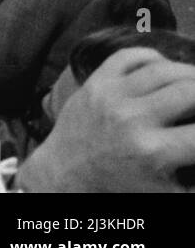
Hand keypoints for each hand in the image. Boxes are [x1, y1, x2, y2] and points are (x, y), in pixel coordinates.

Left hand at [16, 48, 194, 192]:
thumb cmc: (120, 184)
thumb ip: (194, 176)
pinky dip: (153, 57)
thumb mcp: (165, 191)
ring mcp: (111, 96)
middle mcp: (132, 119)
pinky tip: (166, 69)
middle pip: (190, 90)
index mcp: (153, 151)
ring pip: (164, 69)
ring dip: (190, 73)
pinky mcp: (95, 82)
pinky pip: (129, 56)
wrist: (65, 172)